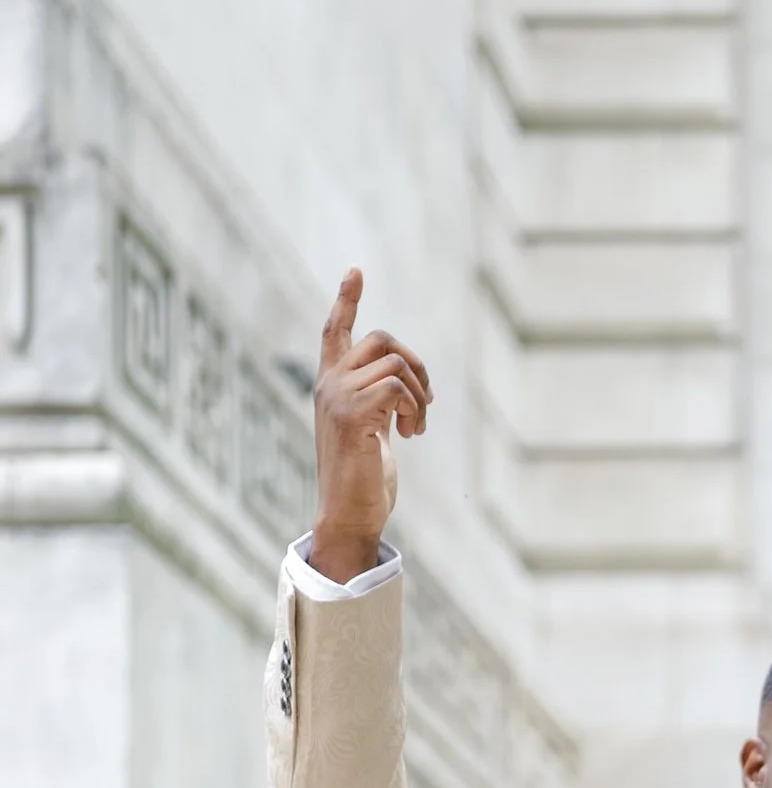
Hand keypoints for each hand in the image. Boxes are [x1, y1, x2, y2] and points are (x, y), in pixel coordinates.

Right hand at [307, 269, 430, 581]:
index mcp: (332, 386)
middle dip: (416, 364)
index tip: (355, 270)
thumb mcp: (372, 433)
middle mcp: (329, 385)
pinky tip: (412, 435)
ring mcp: (337, 397)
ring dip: (420, 394)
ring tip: (417, 428)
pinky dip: (416, 407)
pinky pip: (397, 386)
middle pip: (381, 339)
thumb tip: (405, 385)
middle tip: (426, 403)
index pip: (334, 331)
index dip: (346, 300)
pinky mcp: (352, 413)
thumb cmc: (363, 482)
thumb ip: (380, 403)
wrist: (349, 516)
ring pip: (394, 363)